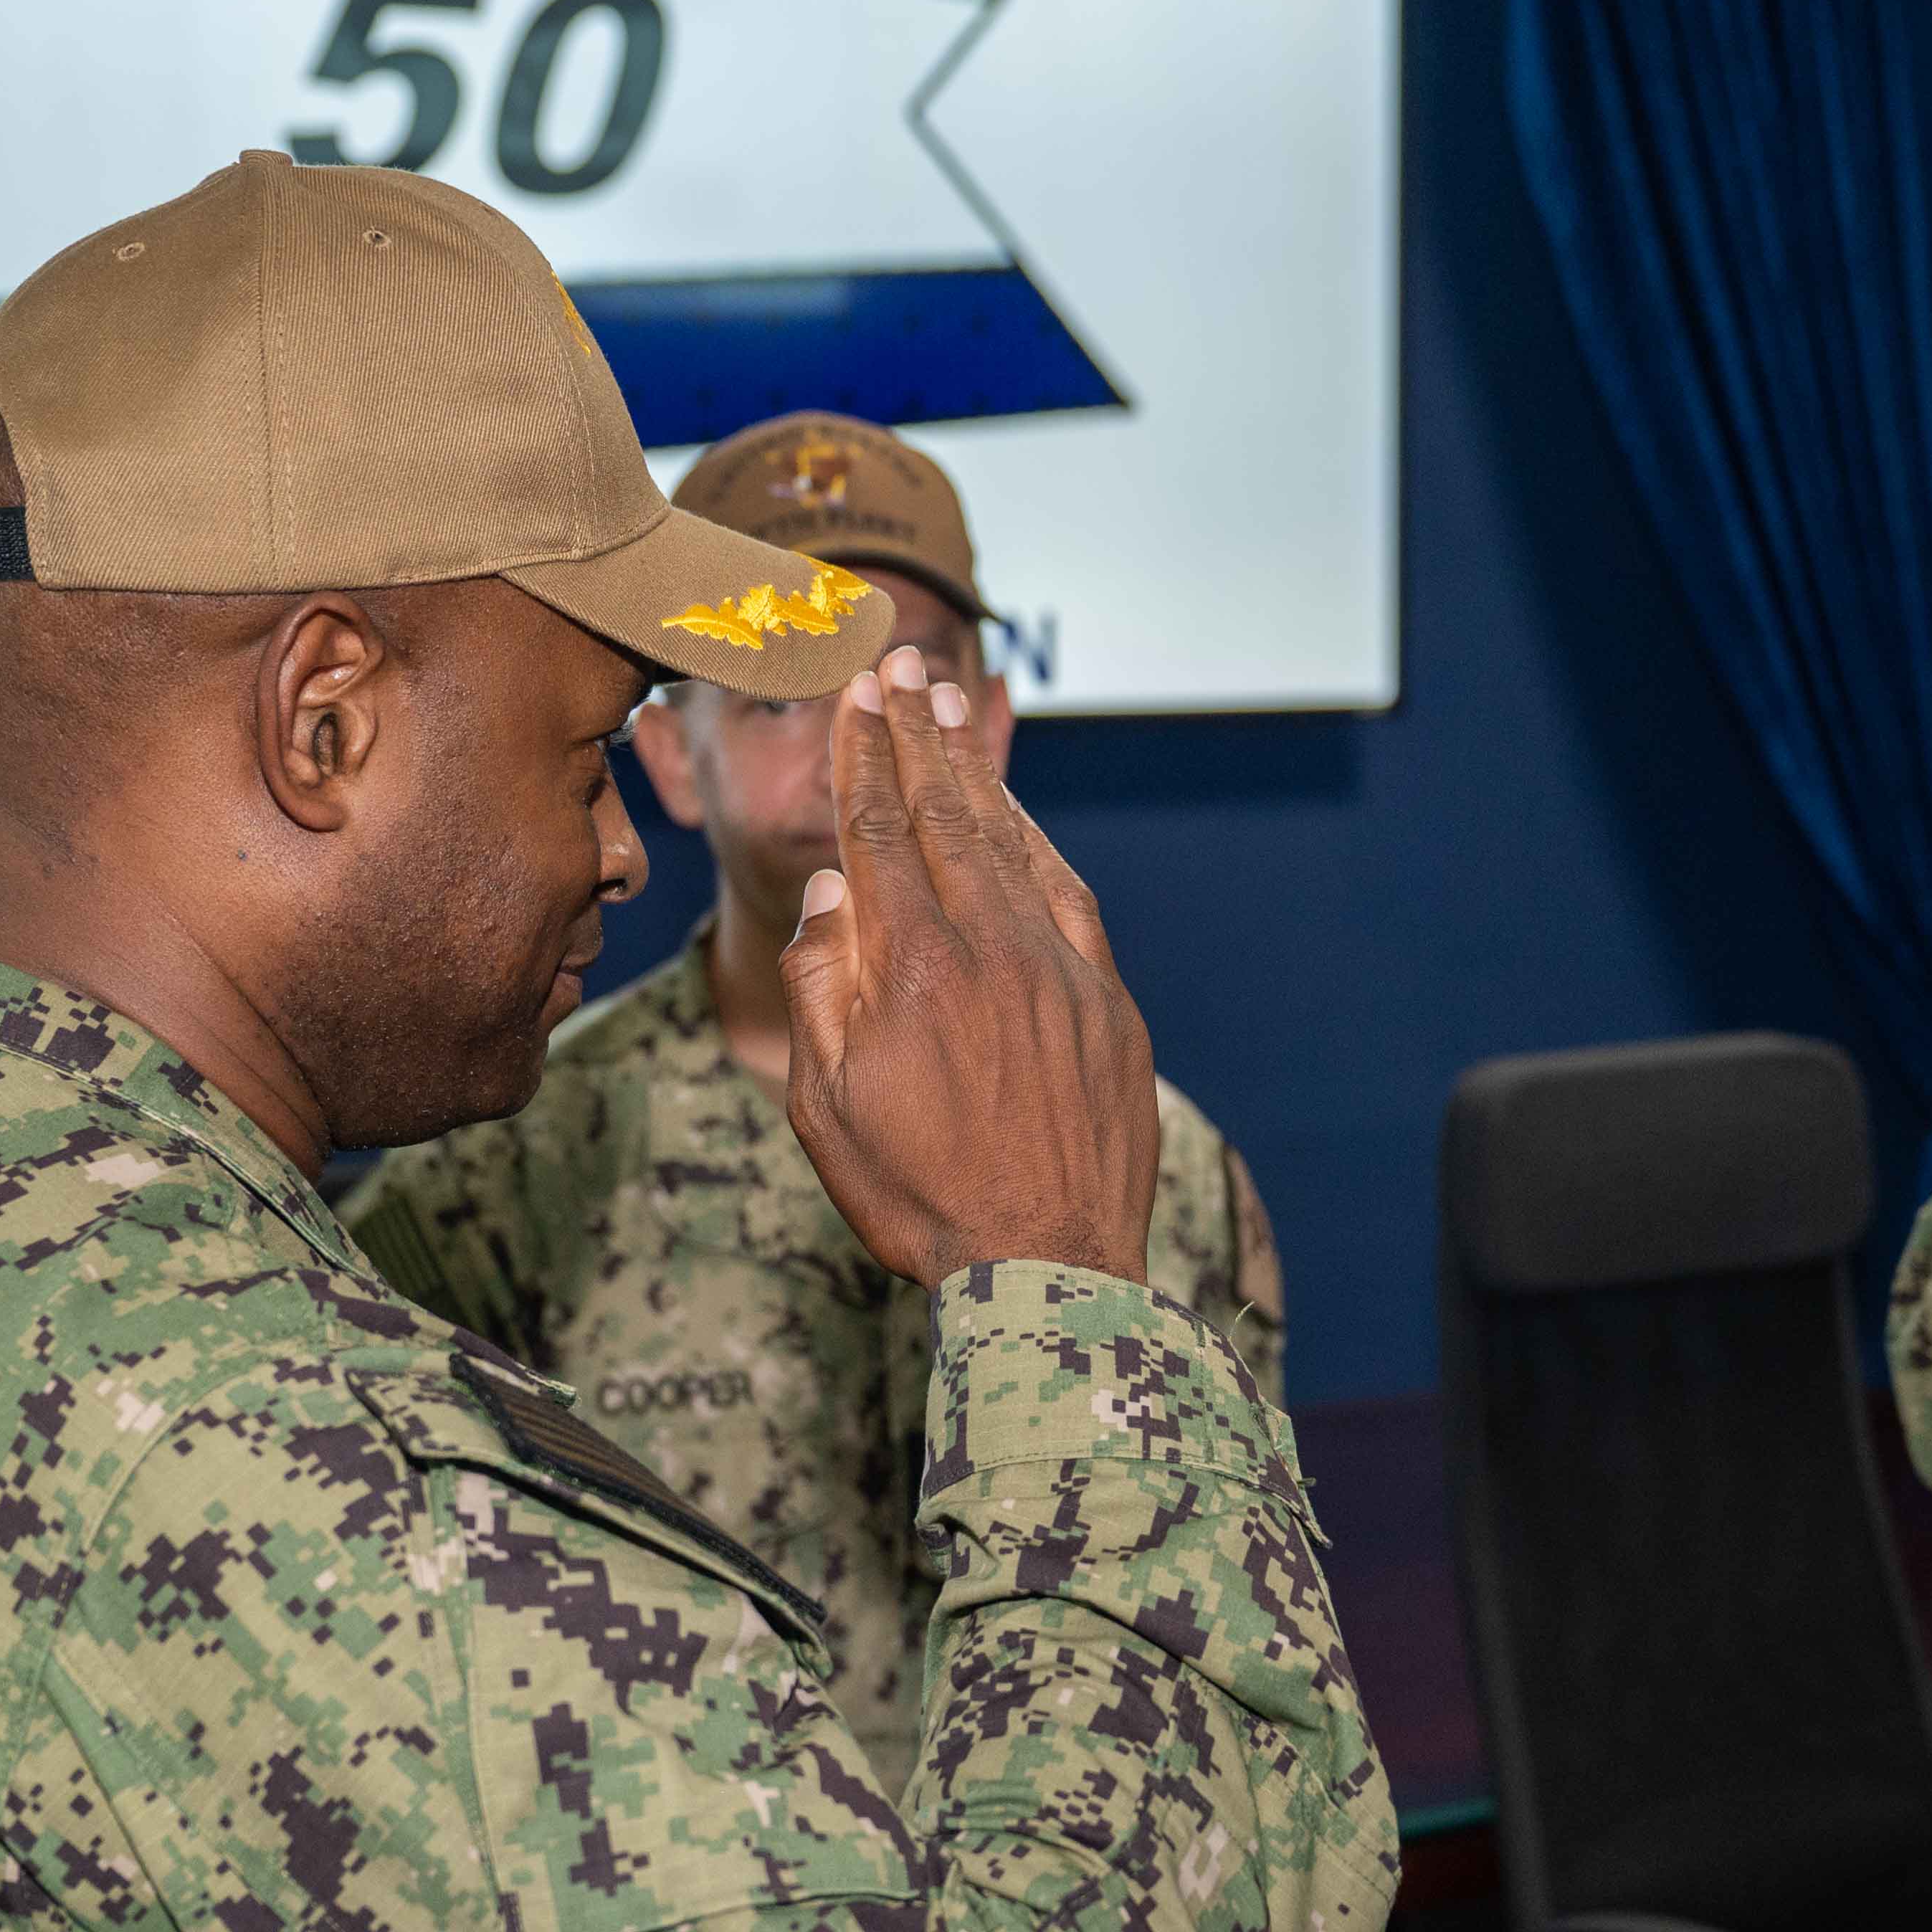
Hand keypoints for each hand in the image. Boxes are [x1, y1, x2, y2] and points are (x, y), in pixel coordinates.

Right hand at [776, 644, 1158, 1287]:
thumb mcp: (825, 1106)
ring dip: (979, 771)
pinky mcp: (1108, 1003)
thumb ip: (823, 986)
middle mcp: (990, 949)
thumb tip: (834, 891)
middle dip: (919, 734)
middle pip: (946, 814)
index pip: (878, 830)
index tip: (856, 696)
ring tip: (954, 709)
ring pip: (1012, 844)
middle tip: (902, 665)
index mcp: (910, 969)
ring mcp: (1059, 970)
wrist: (1047, 1266)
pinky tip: (1019, 815)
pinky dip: (1038, 844)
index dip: (864, 755)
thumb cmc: (918, 1197)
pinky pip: (1070, 896)